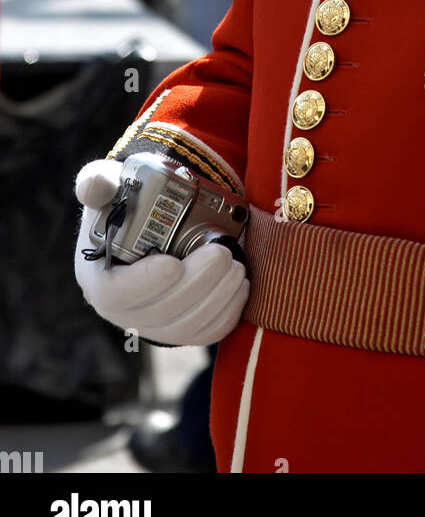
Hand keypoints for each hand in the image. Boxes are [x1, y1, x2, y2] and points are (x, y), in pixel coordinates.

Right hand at [74, 159, 249, 345]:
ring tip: (236, 266)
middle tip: (222, 254)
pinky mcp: (181, 329)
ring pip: (185, 327)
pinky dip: (227, 313)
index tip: (173, 263)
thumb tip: (94, 186)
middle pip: (158, 314)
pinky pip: (205, 333)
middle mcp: (123, 310)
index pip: (113, 295)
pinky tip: (239, 287)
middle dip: (196, 285)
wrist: (153, 225)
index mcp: (98, 277)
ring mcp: (153, 324)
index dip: (144, 283)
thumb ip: (99, 183)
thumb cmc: (127, 207)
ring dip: (217, 298)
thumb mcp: (109, 188)